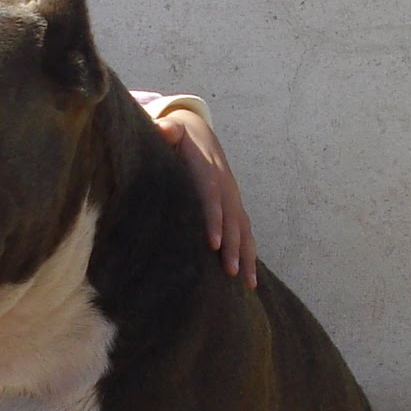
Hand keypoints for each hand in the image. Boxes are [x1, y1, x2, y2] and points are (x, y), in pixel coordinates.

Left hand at [155, 109, 257, 287]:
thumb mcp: (171, 129)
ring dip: (245, 256)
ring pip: (243, 229)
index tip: (212, 242)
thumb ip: (167, 131)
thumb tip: (162, 128)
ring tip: (247, 283)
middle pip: (232, 220)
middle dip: (232, 246)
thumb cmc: (177, 136)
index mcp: (208, 171)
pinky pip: (245, 233)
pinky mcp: (234, 207)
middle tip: (229, 271)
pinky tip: (249, 279)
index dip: (214, 220)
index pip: (212, 197)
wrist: (197, 131)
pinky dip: (249, 255)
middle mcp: (226, 186)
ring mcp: (233, 198)